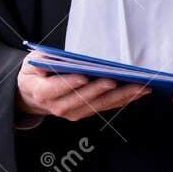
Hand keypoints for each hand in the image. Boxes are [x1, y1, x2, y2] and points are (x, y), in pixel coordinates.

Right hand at [16, 53, 150, 121]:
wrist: (33, 95)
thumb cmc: (36, 73)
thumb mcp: (33, 61)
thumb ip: (44, 59)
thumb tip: (63, 58)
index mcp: (41, 93)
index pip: (56, 88)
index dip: (70, 83)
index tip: (84, 76)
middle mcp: (58, 107)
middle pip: (82, 99)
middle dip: (101, 89)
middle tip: (117, 79)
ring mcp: (73, 113)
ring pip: (99, 105)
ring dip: (121, 96)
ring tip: (139, 85)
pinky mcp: (86, 113)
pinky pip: (106, 106)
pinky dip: (124, 99)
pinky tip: (139, 91)